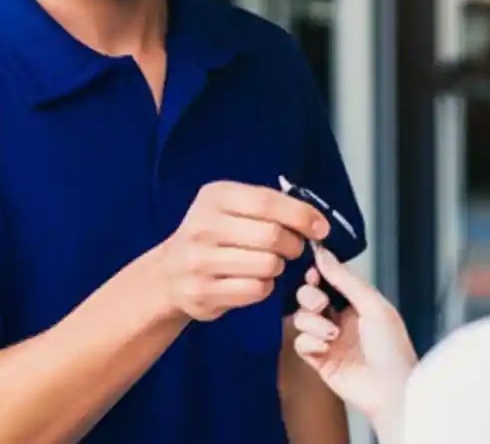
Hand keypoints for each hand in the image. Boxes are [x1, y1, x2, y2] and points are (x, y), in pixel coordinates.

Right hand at [157, 181, 329, 321]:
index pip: (267, 201)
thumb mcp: (231, 207)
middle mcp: (203, 226)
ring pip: (267, 265)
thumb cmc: (213, 235)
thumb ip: (268, 207)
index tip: (321, 227)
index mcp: (214, 197)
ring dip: (278, 266)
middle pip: (271, 235)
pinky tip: (255, 279)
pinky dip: (265, 286)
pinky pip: (256, 290)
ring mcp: (200, 262)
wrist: (168, 274)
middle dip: (293, 244)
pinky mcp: (203, 293)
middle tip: (294, 247)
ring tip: (270, 262)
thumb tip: (316, 220)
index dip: (301, 215)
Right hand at [291, 245, 417, 431]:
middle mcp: (340, 318)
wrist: (391, 391)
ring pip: (301, 318)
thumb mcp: (373, 305)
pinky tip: (325, 348)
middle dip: (309, 295)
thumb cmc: (393, 349)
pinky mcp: (318, 360)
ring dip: (312, 322)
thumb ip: (346, 279)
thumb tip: (323, 255)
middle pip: (308, 295)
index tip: (313, 270)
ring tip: (332, 334)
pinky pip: (300, 342)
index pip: (329, 279)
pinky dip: (309, 342)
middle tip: (320, 303)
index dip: (318, 273)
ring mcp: (328, 339)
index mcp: (357, 302)